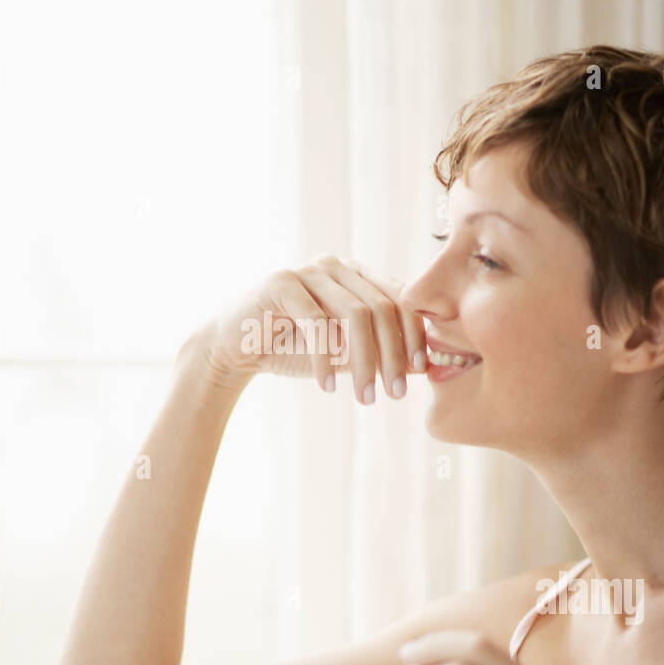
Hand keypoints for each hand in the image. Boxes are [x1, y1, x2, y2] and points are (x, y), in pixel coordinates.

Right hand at [191, 255, 427, 401]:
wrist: (235, 348)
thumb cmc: (293, 349)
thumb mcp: (344, 354)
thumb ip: (380, 353)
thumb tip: (428, 365)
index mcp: (357, 276)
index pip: (399, 298)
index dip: (414, 333)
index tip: (420, 370)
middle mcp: (337, 267)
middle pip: (382, 307)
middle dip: (392, 355)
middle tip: (393, 393)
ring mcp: (308, 271)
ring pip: (355, 314)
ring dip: (363, 361)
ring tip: (364, 397)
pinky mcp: (282, 283)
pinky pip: (316, 321)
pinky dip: (325, 357)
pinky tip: (326, 386)